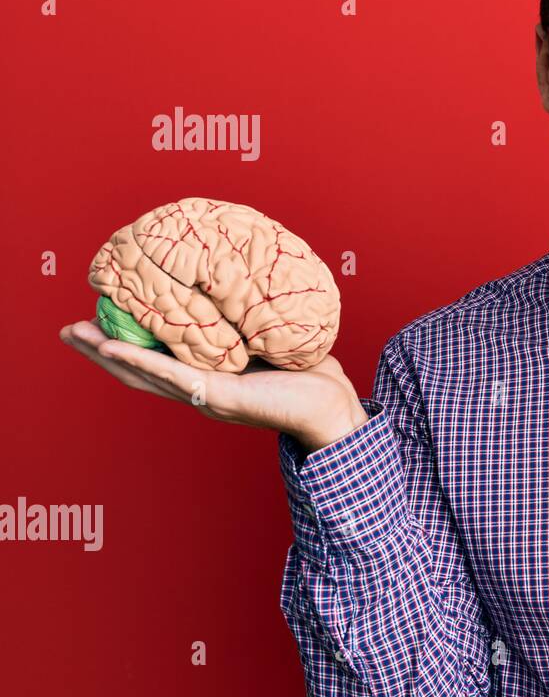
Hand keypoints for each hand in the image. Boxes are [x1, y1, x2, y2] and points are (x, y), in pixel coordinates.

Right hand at [59, 320, 369, 452]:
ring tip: (76, 335)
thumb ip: (252, 325)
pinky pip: (173, 376)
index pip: (156, 362)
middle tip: (67, 329)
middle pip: (137, 371)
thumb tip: (247, 289)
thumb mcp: (272, 343)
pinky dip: (141, 362)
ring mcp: (205, 397)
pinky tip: (114, 348)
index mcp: (208, 379)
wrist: (334, 406)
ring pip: (144, 374)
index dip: (124, 346)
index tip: (96, 323)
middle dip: (99, 351)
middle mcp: (199, 391)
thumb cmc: (310, 376)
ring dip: (107, 355)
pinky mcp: (218, 398)